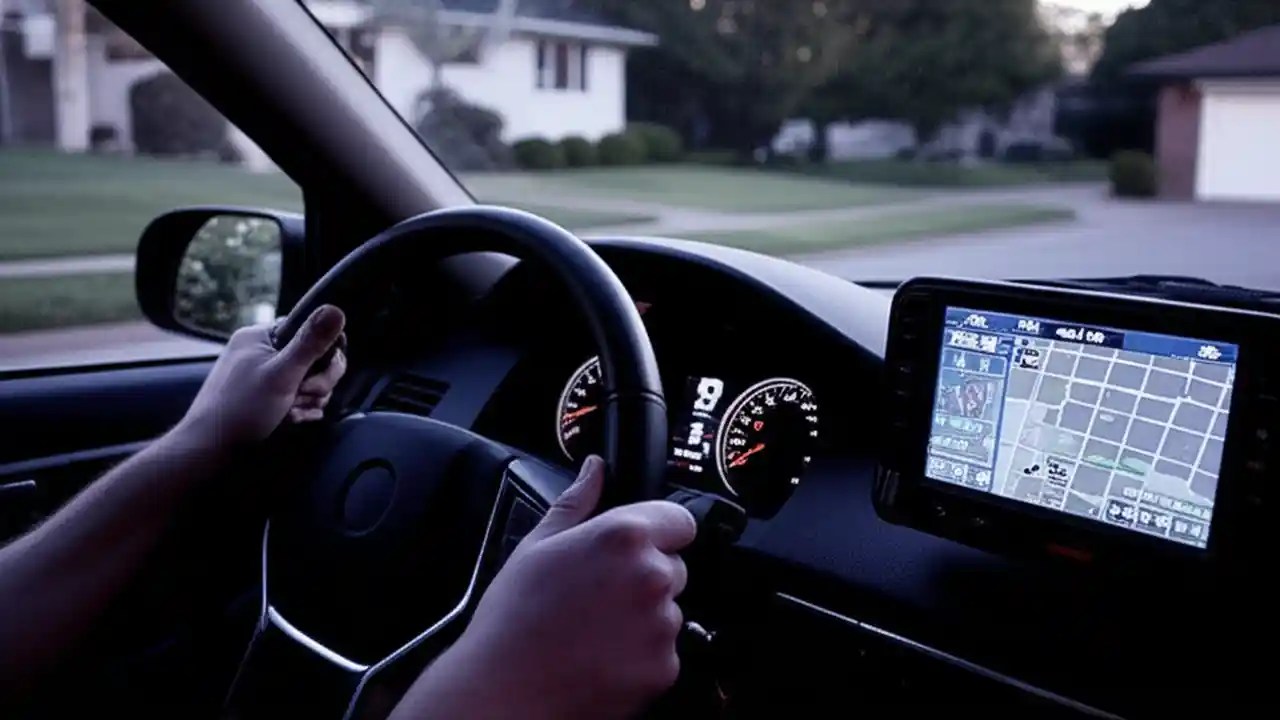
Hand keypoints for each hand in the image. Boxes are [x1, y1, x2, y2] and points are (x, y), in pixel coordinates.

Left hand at [178, 305, 346, 449]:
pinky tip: (290, 421)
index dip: (322, 351)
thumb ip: (311, 343)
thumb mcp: (281, 374)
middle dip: (316, 382)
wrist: (210, 452)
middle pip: (313, 358)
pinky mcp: (266, 400)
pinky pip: (299, 399)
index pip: (307, 330)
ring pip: (309, 382)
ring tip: (291, 413)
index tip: (320, 370)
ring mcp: (263, 378)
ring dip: (309, 400)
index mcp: (259, 337)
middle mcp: (261, 353)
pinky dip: (300, 411)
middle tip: (303, 396)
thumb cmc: (241, 409)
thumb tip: (336, 309)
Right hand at [391, 456, 696, 719]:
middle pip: (675, 568)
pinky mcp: (663, 667)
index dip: (659, 533)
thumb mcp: (537, 545)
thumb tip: (596, 467)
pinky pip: (664, 653)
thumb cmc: (514, 617)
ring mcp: (661, 625)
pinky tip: (601, 656)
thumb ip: (577, 501)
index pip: (680, 520)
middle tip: (599, 596)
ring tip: (594, 630)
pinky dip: (641, 656)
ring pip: (669, 612)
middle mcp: (652, 577)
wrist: (504, 689)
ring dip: (644, 619)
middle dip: (646, 578)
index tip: (636, 549)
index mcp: (624, 537)